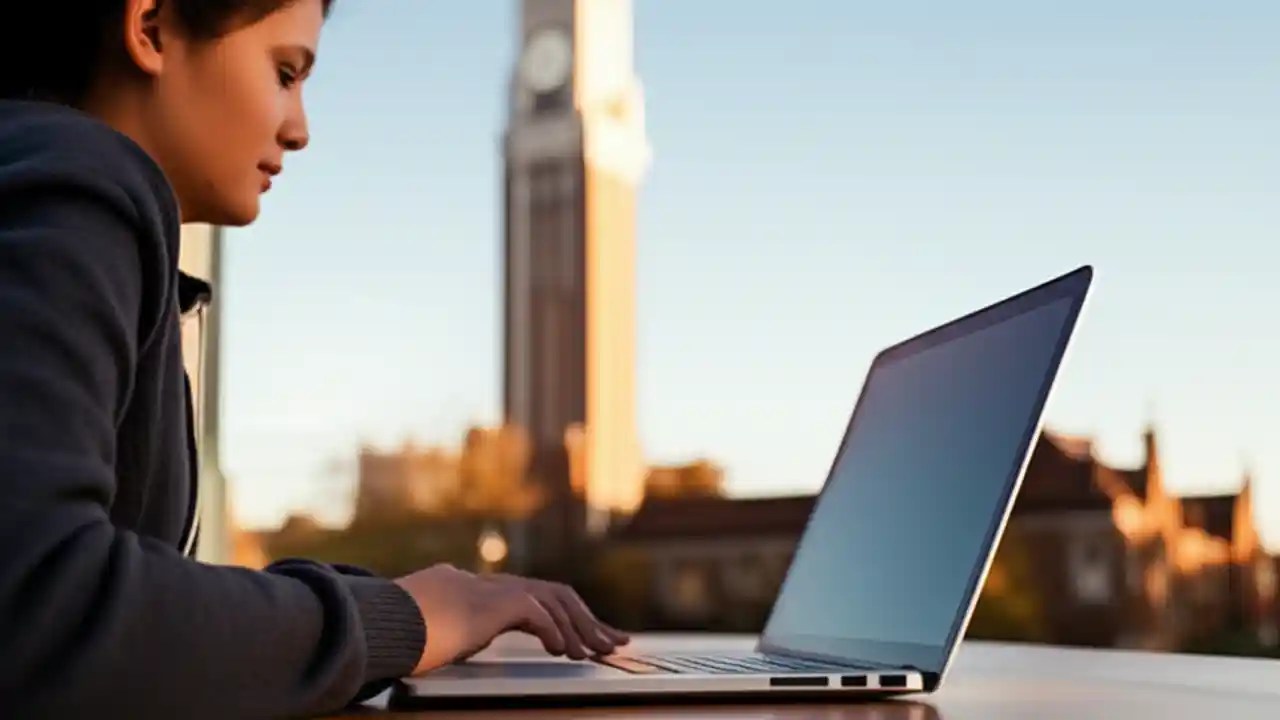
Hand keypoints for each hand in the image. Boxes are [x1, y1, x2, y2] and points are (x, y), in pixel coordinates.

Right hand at [394, 564, 629, 674]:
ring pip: (551, 599)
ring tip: (594, 652)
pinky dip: (552, 630)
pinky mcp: (488, 602)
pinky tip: (560, 649)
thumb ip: (453, 633)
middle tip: (615, 641)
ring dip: (578, 627)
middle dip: (587, 619)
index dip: (565, 617)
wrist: (377, 622)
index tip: (586, 637)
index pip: (534, 599)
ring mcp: (488, 590)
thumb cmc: (395, 634)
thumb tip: (454, 641)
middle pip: (553, 594)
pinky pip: (534, 611)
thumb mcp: (432, 635)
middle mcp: (488, 586)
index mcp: (479, 593)